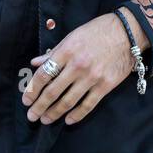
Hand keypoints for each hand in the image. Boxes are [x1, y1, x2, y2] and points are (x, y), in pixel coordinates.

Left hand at [23, 12, 146, 125]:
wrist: (127, 32)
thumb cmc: (97, 32)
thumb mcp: (72, 36)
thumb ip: (53, 53)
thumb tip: (35, 63)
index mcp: (67, 51)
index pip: (44, 75)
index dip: (32, 89)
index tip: (26, 100)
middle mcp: (77, 66)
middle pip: (53, 91)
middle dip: (39, 106)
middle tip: (31, 116)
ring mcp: (92, 77)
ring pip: (68, 101)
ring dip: (54, 113)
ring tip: (45, 120)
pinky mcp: (106, 85)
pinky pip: (88, 105)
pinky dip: (76, 115)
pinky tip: (68, 120)